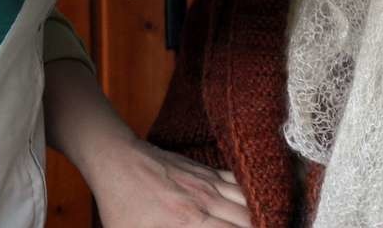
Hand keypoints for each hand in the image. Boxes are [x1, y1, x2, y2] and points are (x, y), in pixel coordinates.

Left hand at [84, 137, 250, 227]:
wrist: (118, 161)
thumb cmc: (123, 206)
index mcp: (189, 222)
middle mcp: (204, 202)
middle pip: (248, 220)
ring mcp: (207, 183)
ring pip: (248, 200)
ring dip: (259, 216)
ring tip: (264, 226)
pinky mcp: (205, 171)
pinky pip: (238, 182)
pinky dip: (251, 194)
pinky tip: (253, 205)